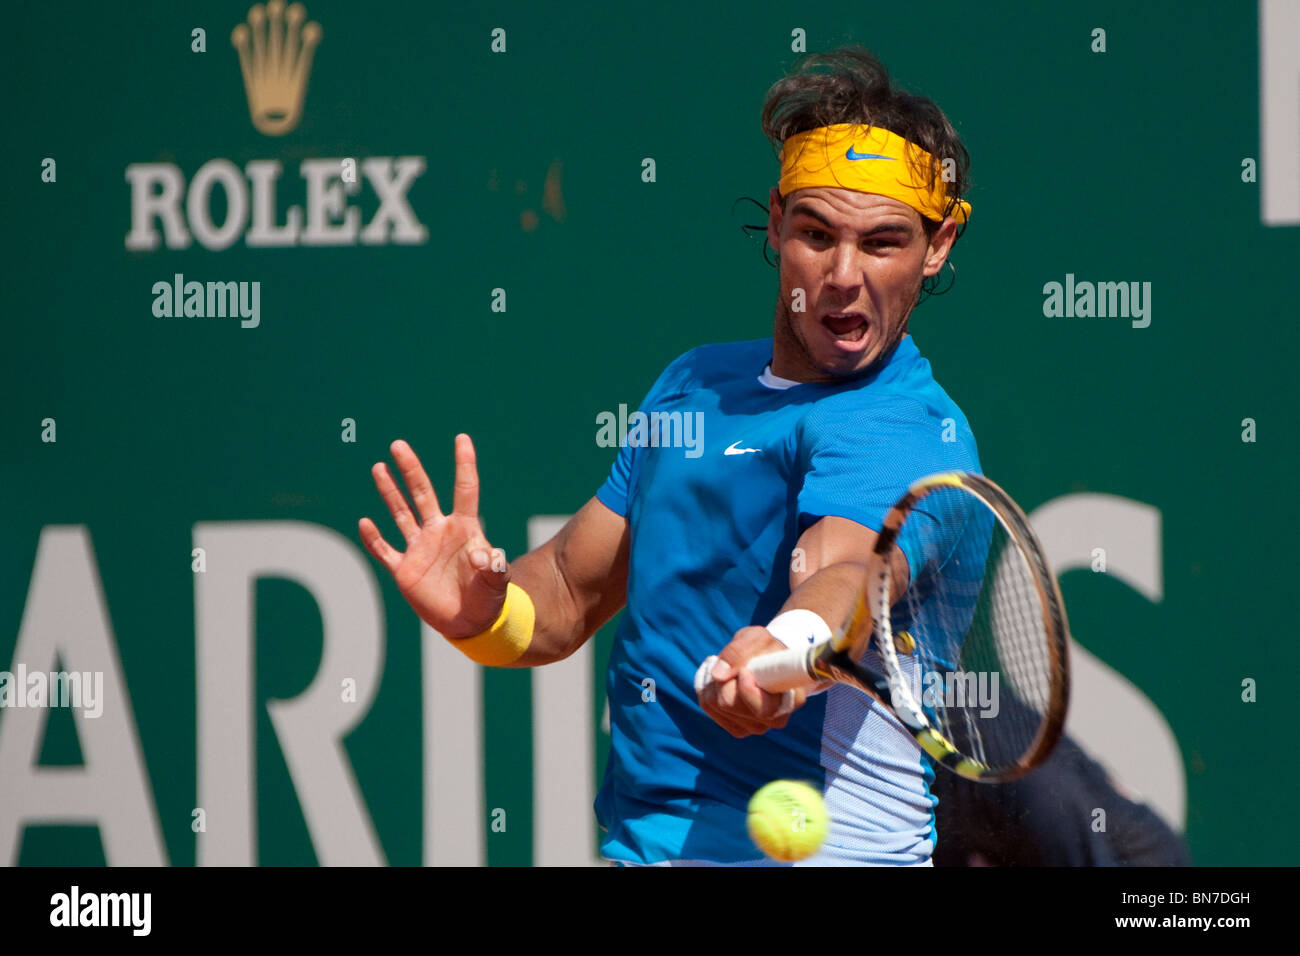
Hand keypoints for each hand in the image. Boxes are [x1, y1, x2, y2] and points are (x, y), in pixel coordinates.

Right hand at [359, 435, 505, 637]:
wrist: (471, 623)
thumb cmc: (488, 597)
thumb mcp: (496, 582)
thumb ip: (493, 567)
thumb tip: (484, 556)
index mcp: (464, 528)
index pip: (464, 490)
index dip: (464, 464)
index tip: (462, 439)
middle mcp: (439, 532)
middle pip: (423, 493)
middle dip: (411, 469)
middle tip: (398, 444)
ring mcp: (420, 548)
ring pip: (401, 513)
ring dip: (389, 491)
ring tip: (379, 467)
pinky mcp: (404, 569)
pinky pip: (385, 551)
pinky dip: (374, 538)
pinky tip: (365, 522)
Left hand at [697, 626, 807, 736]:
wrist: (765, 658)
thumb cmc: (765, 648)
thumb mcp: (756, 638)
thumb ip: (739, 652)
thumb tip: (718, 675)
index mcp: (792, 700)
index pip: (764, 709)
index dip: (747, 689)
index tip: (744, 671)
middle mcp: (776, 720)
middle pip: (730, 705)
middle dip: (726, 679)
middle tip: (736, 664)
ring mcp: (756, 727)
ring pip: (717, 705)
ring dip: (716, 682)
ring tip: (731, 669)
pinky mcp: (737, 727)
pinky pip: (709, 707)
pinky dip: (709, 688)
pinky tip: (722, 679)